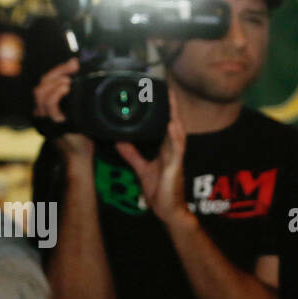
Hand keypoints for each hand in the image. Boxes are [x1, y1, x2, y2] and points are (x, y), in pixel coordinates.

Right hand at [32, 58, 92, 161]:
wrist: (79, 158)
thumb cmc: (81, 138)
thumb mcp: (79, 114)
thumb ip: (77, 100)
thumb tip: (86, 83)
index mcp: (45, 107)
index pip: (46, 82)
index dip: (58, 70)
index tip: (73, 63)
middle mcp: (40, 111)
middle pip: (42, 83)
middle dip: (57, 71)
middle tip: (73, 66)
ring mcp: (43, 118)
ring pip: (41, 92)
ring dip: (55, 81)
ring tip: (68, 79)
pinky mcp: (51, 125)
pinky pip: (48, 106)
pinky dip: (56, 94)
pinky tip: (66, 87)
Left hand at [116, 88, 189, 226]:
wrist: (168, 211)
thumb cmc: (160, 191)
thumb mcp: (141, 168)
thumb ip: (131, 154)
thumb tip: (119, 141)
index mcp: (166, 149)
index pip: (166, 125)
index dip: (165, 110)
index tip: (159, 93)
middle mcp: (173, 150)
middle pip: (174, 123)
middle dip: (171, 106)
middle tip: (166, 87)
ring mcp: (176, 158)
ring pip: (178, 131)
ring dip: (175, 115)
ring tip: (171, 98)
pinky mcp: (176, 167)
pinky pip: (177, 148)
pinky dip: (175, 135)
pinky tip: (172, 124)